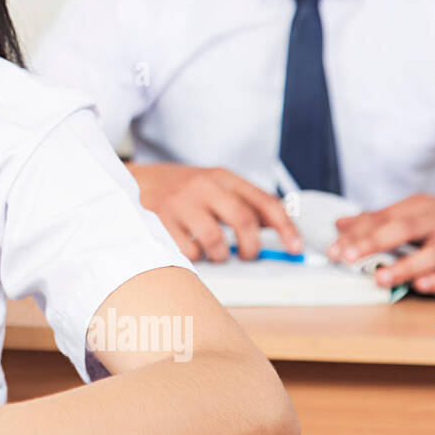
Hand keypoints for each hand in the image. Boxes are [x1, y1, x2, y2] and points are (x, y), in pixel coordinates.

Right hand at [128, 163, 302, 261]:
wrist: (138, 180)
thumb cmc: (184, 189)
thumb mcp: (215, 186)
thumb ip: (244, 203)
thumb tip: (281, 229)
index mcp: (223, 177)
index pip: (264, 201)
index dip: (285, 227)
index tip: (296, 247)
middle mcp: (203, 185)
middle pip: (243, 220)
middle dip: (251, 247)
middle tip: (248, 255)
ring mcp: (180, 202)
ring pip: (215, 241)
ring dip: (220, 256)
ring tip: (215, 253)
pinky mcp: (159, 219)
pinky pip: (188, 251)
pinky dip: (195, 257)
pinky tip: (191, 248)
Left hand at [328, 195, 434, 292]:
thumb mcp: (412, 212)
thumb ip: (375, 220)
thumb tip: (339, 224)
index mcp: (417, 208)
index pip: (381, 219)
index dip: (356, 235)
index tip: (333, 251)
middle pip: (403, 230)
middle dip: (373, 243)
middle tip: (348, 258)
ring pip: (431, 254)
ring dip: (404, 266)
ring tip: (380, 278)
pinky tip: (421, 286)